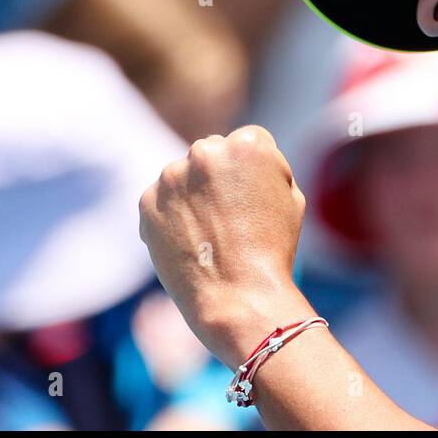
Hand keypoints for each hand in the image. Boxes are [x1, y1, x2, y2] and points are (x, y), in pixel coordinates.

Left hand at [138, 125, 310, 367]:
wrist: (239, 296)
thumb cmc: (273, 248)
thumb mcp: (290, 196)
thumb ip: (265, 168)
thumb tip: (239, 161)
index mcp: (249, 143)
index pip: (248, 141)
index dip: (256, 172)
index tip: (256, 200)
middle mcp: (207, 150)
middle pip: (213, 153)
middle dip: (220, 177)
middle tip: (231, 218)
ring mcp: (172, 175)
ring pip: (184, 176)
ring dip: (193, 195)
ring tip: (210, 233)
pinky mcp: (147, 201)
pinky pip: (161, 200)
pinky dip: (172, 216)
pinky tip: (190, 240)